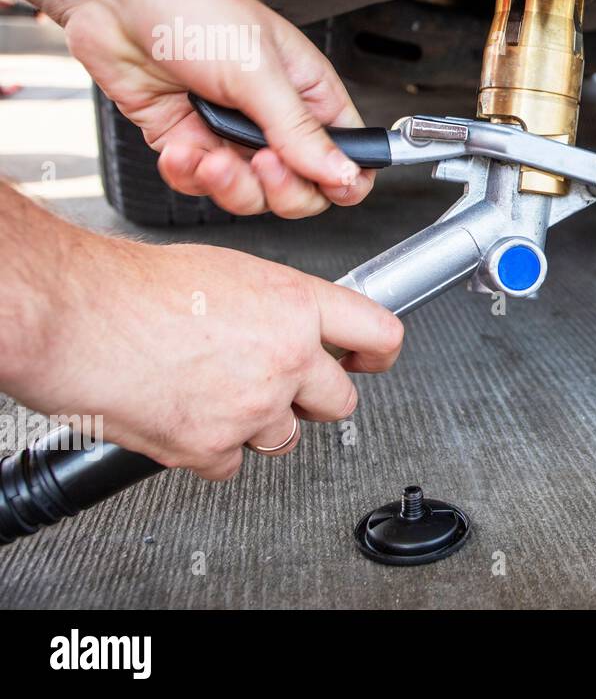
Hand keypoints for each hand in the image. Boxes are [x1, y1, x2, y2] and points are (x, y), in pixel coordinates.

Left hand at [0, 0, 373, 218]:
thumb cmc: (190, 4)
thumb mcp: (257, 70)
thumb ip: (300, 131)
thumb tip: (344, 172)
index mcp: (308, 93)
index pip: (349, 154)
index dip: (345, 179)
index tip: (329, 184)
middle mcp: (274, 119)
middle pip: (302, 189)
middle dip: (280, 188)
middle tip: (263, 163)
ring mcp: (230, 135)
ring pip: (250, 195)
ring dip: (229, 185)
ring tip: (209, 157)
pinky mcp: (188, 143)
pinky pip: (199, 185)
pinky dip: (187, 175)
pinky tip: (178, 146)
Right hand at [12, 221, 402, 478]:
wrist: (77, 318)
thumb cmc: (136, 288)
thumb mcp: (232, 271)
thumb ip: (277, 305)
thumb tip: (297, 321)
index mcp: (296, 306)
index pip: (379, 334)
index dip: (379, 353)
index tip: (370, 360)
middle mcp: (286, 358)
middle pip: (340, 401)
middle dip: (313, 396)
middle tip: (279, 382)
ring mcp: (253, 407)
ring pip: (287, 437)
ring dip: (260, 424)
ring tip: (215, 391)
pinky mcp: (212, 447)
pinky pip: (231, 463)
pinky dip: (211, 449)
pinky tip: (186, 415)